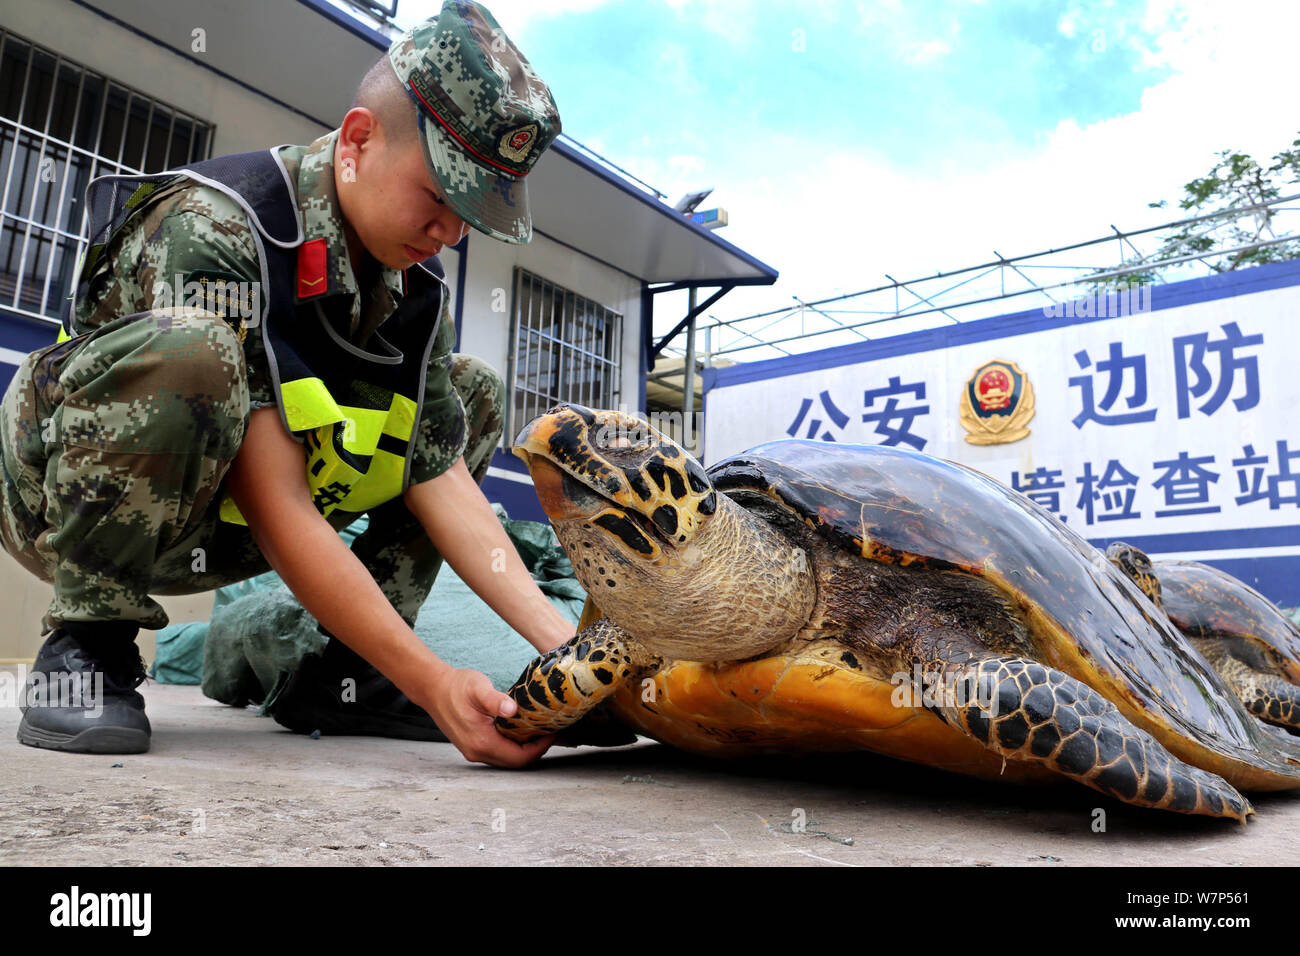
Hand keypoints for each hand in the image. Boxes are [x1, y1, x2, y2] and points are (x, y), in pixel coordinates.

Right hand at [427, 667, 554, 766]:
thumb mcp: (478, 688)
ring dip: (524, 749)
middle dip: (535, 750)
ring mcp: (473, 751)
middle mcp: (477, 752)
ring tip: (539, 730)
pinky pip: (499, 753)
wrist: (434, 688)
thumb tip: (512, 709)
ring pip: (507, 760)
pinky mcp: (472, 746)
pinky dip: (513, 746)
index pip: (519, 757)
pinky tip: (521, 730)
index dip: (539, 748)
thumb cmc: (456, 686)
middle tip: (550, 731)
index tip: (552, 732)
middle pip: (515, 763)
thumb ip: (495, 700)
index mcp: (481, 742)